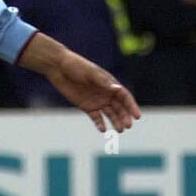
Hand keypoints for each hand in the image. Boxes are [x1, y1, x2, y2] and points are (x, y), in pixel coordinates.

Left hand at [18, 33, 140, 132]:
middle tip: (127, 126)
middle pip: (119, 107)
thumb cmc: (76, 66)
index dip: (131, 106)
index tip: (137, 116)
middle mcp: (106, 93)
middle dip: (124, 116)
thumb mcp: (90, 73)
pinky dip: (100, 123)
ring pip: (110, 114)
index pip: (124, 96)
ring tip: (119, 130)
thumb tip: (118, 89)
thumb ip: (103, 82)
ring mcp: (97, 100)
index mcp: (109, 83)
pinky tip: (102, 129)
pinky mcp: (87, 106)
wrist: (58, 67)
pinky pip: (96, 117)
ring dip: (115, 121)